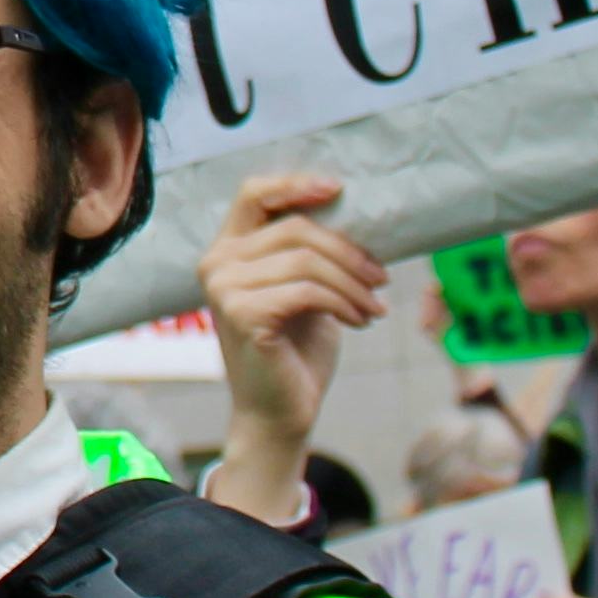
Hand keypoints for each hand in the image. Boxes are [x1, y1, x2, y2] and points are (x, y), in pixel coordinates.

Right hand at [198, 173, 381, 525]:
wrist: (280, 412)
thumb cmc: (295, 350)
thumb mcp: (305, 289)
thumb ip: (309, 253)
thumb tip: (355, 217)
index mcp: (228, 250)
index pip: (254, 194)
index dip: (296, 184)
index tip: (339, 189)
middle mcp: (217, 263)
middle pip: (295, 228)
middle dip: (348, 251)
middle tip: (381, 277)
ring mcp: (224, 288)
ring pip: (306, 260)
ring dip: (353, 283)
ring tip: (374, 307)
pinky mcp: (243, 314)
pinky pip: (307, 291)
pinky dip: (344, 303)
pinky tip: (360, 321)